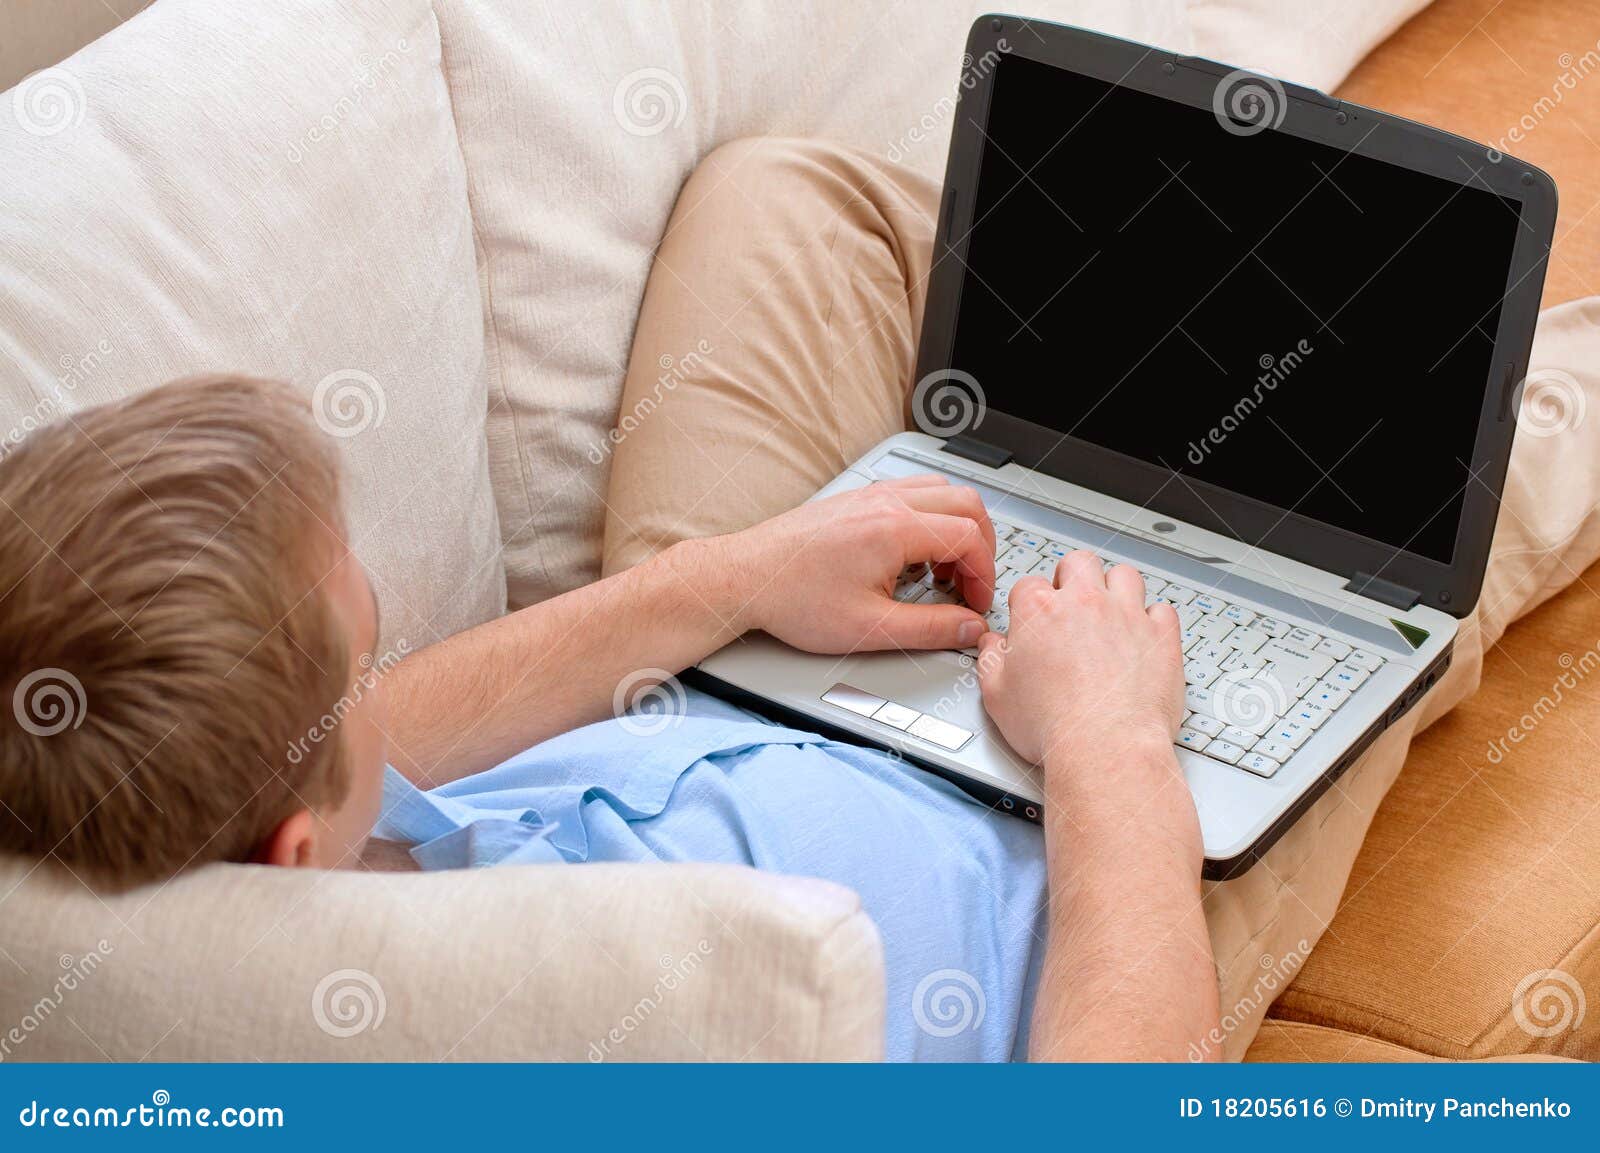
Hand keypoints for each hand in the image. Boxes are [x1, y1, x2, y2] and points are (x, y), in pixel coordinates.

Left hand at [711, 474, 995, 652]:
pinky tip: (911, 556)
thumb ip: (930, 629)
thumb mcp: (870, 628)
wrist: (745, 579)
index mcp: (894, 528)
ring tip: (942, 571)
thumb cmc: (793, 599)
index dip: (985, 575)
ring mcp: (869, 496)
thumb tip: (968, 628)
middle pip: (966, 504)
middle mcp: (885, 502)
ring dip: (956, 527)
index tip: (976, 604)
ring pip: (941, 491)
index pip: (969, 537)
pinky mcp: (855, 500)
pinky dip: (929, 519)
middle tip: (970, 585)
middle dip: (980, 547)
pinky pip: (911, 493)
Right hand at [977, 551, 1184, 770]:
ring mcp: (1127, 616)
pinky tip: (1144, 636)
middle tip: (1071, 602)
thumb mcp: (997, 695)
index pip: (1029, 584)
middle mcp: (1085, 603)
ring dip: (1116, 588)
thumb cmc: (1052, 725)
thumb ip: (991, 659)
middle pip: (1079, 563)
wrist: (1104, 748)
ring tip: (1111, 611)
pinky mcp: (1161, 637)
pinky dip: (1154, 620)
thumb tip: (991, 646)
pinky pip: (1163, 610)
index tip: (1032, 620)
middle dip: (1072, 577)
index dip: (1028, 602)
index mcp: (1040, 611)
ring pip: (1125, 575)